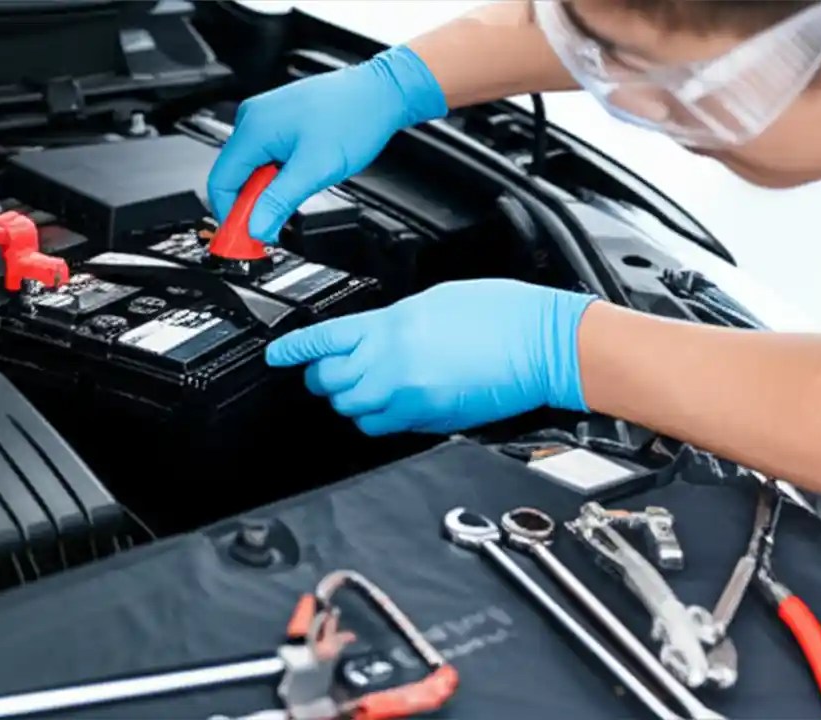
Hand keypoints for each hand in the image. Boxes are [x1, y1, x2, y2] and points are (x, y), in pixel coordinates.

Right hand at [207, 45, 446, 242]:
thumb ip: (279, 202)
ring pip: (249, 167)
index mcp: (253, 128)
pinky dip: (272, 175)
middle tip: (267, 228)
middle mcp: (252, 118)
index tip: (242, 239)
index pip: (221, 182)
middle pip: (233, 176)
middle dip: (248, 206)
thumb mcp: (315, 170)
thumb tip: (257, 227)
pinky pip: (263, 155)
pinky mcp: (277, 120)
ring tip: (292, 196)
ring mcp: (264, 117)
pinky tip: (293, 180)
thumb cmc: (354, 117)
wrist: (380, 93)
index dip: (230, 216)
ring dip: (263, 191)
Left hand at [265, 279, 599, 435]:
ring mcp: (409, 397)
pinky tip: (388, 404)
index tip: (276, 355)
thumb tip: (370, 336)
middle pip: (330, 382)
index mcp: (391, 326)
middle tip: (328, 368)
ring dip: (349, 399)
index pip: (322, 340)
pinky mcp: (428, 421)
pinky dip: (376, 418)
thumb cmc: (502, 313)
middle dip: (324, 376)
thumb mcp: (434, 301)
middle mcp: (392, 364)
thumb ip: (392, 321)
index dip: (294, 350)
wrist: (544, 344)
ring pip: (352, 410)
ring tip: (361, 386)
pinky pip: (383, 427)